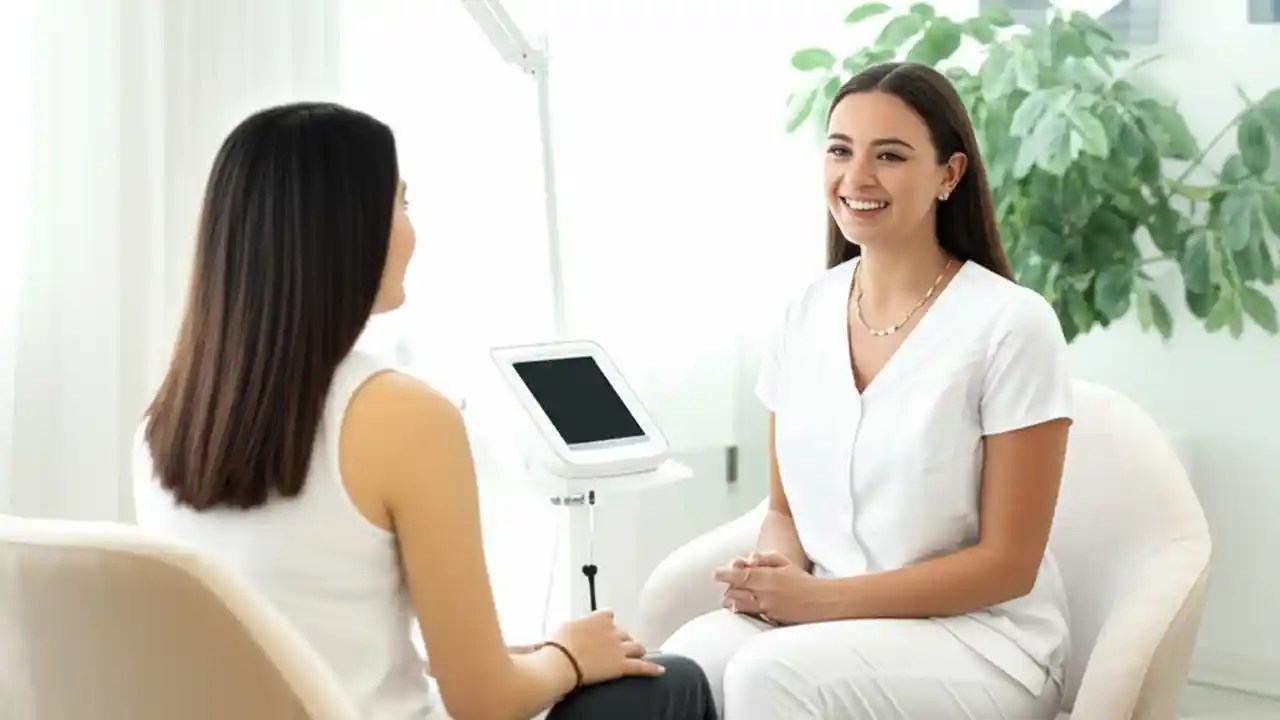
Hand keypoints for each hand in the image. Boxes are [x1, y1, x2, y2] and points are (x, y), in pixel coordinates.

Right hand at [549, 610, 664, 686]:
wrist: (561, 662)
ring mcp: (618, 648)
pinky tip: (661, 671)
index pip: (609, 615)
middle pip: (624, 632)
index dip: (608, 623)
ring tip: (637, 654)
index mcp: (596, 619)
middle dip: (622, 639)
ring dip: (637, 650)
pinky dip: (652, 669)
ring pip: (636, 647)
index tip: (605, 627)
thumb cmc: (556, 647)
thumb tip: (562, 633)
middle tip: (617, 648)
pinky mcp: (621, 665)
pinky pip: (641, 667)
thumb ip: (568, 629)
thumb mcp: (560, 630)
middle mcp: (610, 630)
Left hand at [713, 551, 819, 625]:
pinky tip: (740, 607)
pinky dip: (742, 610)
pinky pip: (750, 615)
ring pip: (739, 605)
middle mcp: (764, 593)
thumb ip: (765, 558)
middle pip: (735, 591)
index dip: (724, 574)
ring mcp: (766, 608)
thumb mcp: (784, 562)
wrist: (819, 601)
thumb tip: (749, 558)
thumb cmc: (802, 580)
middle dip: (727, 588)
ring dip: (732, 600)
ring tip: (728, 598)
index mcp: (767, 576)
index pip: (739, 575)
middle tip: (725, 586)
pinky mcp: (769, 619)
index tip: (716, 574)